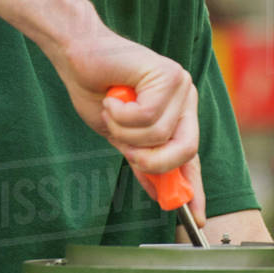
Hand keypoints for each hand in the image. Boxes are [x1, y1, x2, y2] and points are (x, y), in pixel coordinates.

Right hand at [37, 0, 203, 215]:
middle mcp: (185, 99)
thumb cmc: (96, 90)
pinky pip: (147, 116)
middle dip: (153, 160)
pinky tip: (113, 96)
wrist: (76, 55)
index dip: (193, 187)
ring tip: (113, 109)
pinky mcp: (167, 73)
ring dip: (125, 131)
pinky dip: (122, 114)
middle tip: (127, 150)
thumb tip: (159, 192)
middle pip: (185, 149)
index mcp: (177, 114)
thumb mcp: (121, 135)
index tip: (197, 217)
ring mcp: (179, 85)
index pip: (191, 156)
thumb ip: (142, 158)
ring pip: (160, 135)